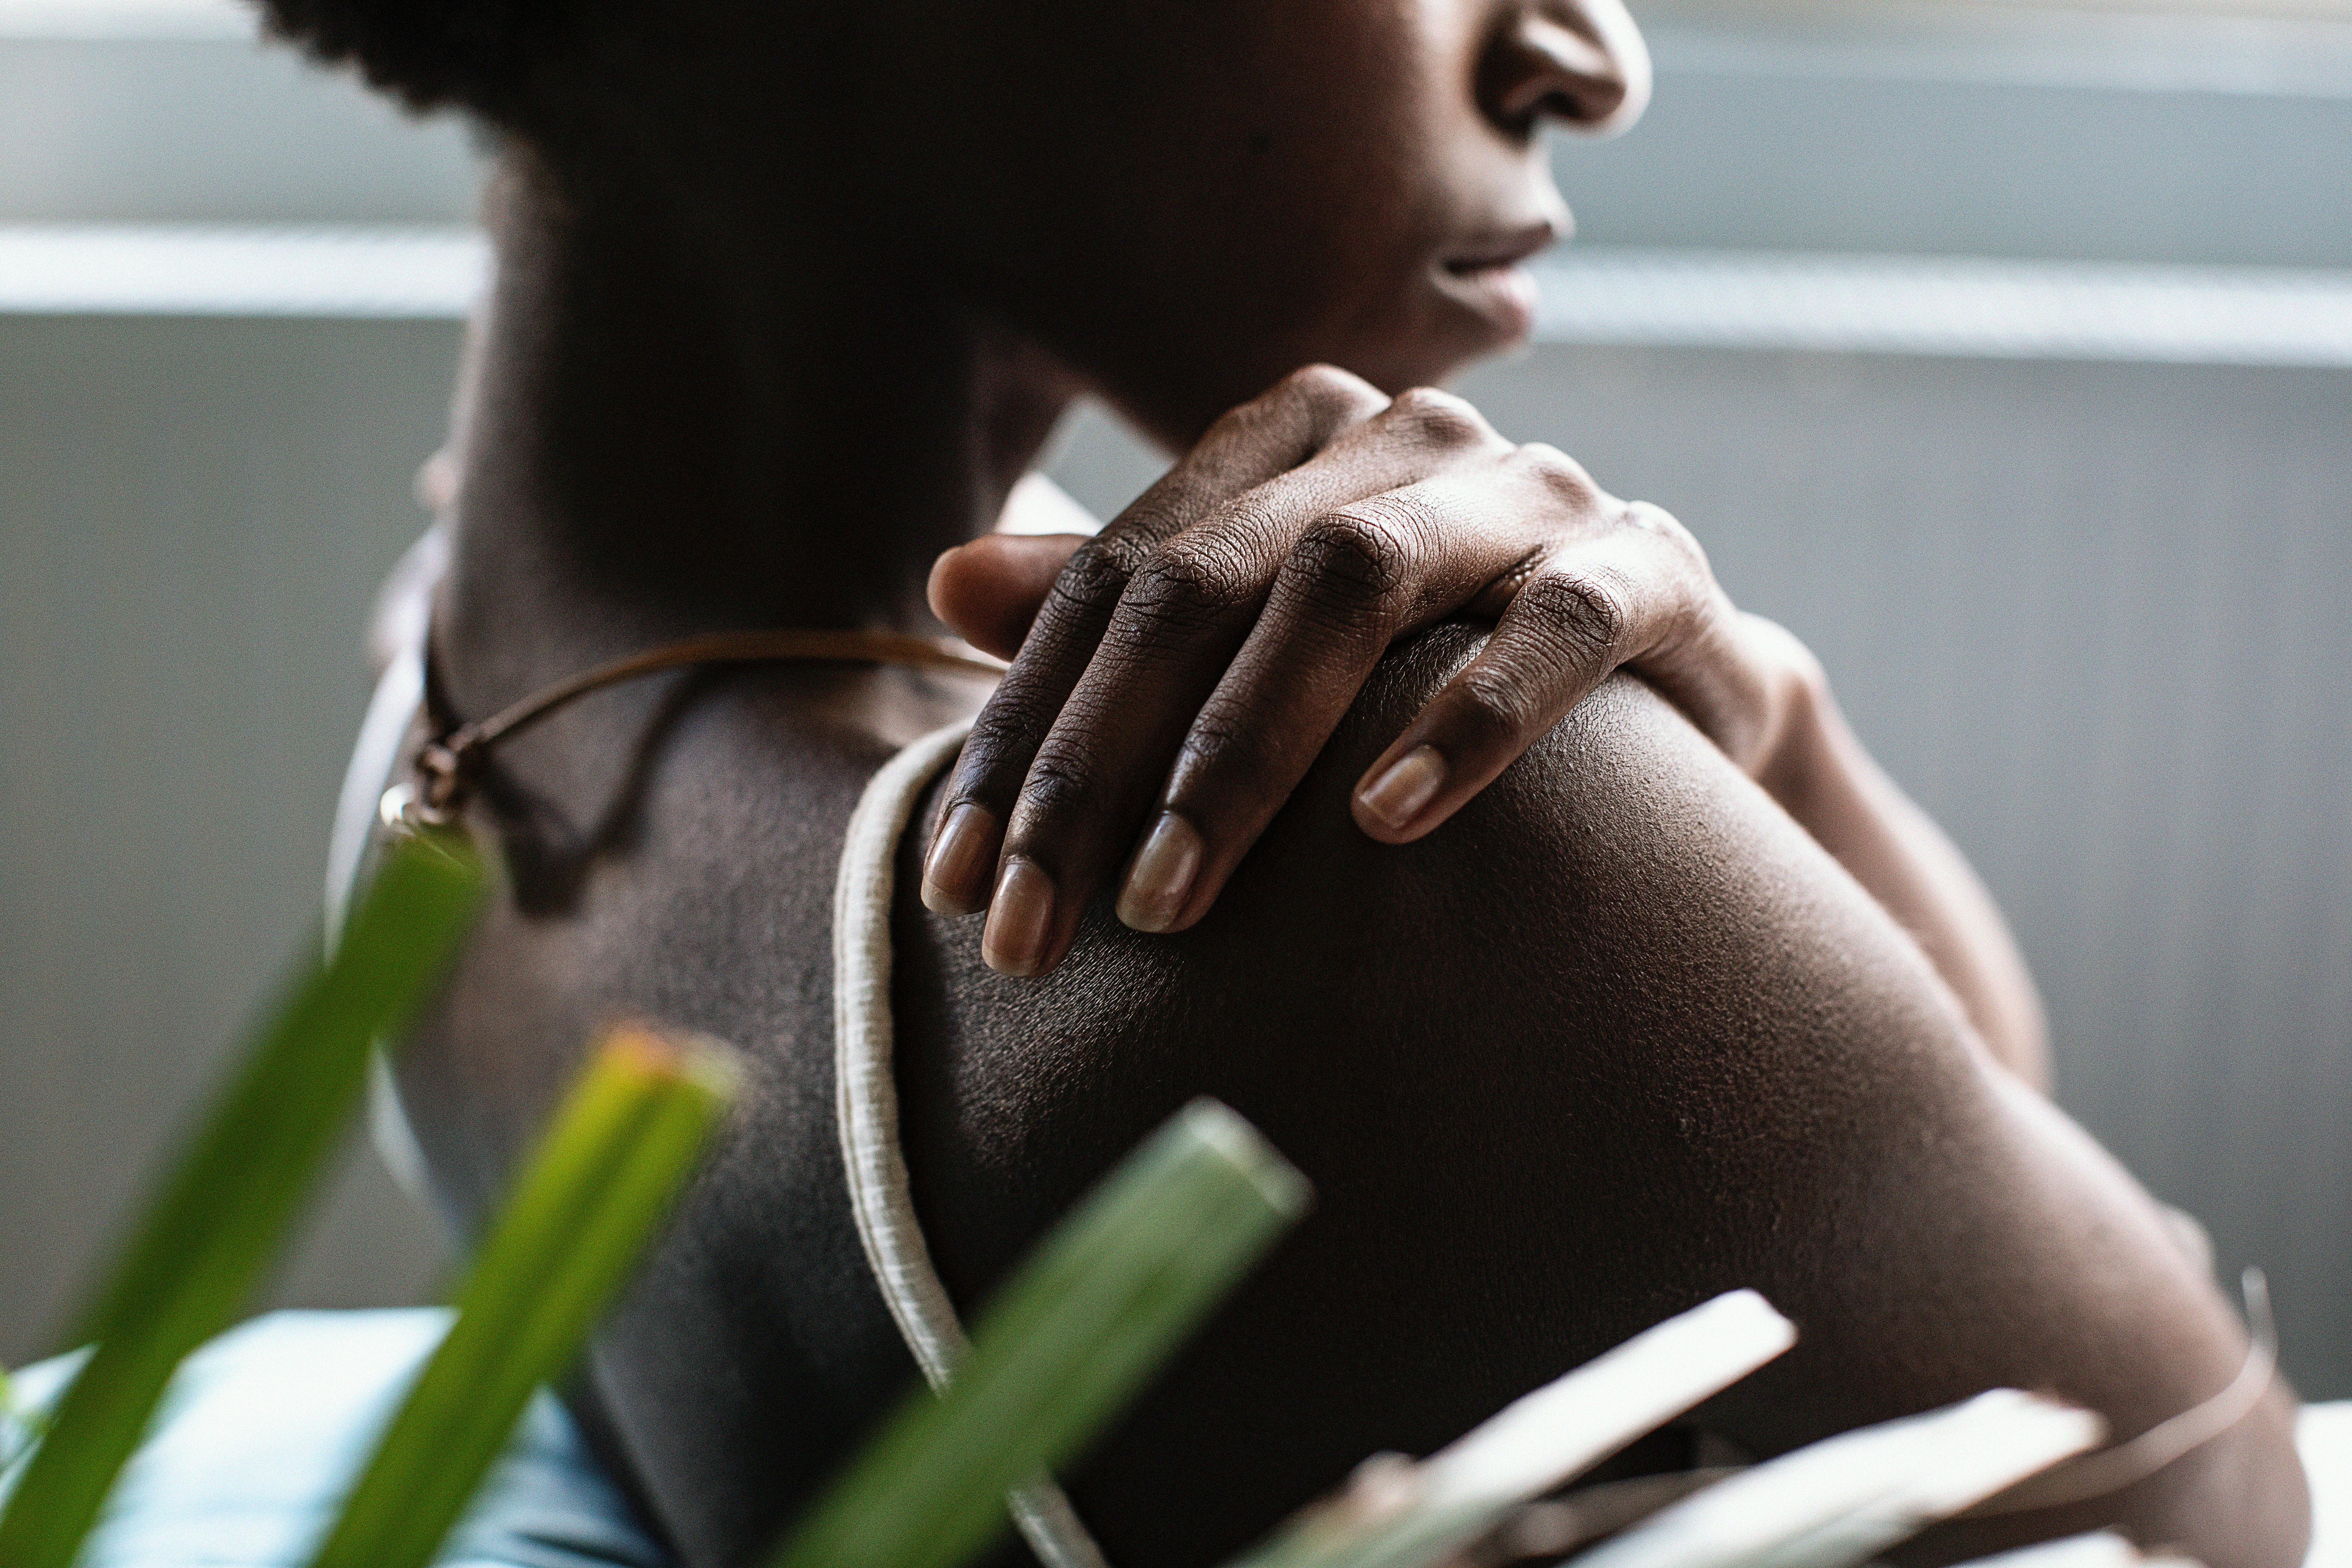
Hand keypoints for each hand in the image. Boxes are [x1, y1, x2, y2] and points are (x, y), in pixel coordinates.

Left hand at [922, 364, 1815, 976]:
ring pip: (1355, 579)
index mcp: (1289, 442)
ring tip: (1167, 895)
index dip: (1025, 731)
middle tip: (1031, 924)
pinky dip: (1463, 719)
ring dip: (1247, 746)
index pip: (1118, 581)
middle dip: (1105, 762)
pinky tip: (1382, 823)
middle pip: (1209, 578)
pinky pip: (1553, 625)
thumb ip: (1127, 614)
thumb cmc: (1435, 675)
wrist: (1670, 710)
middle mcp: (1400, 440)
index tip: (954, 883)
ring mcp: (1531, 492)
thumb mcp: (1268, 647)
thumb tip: (945, 582)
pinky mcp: (1646, 568)